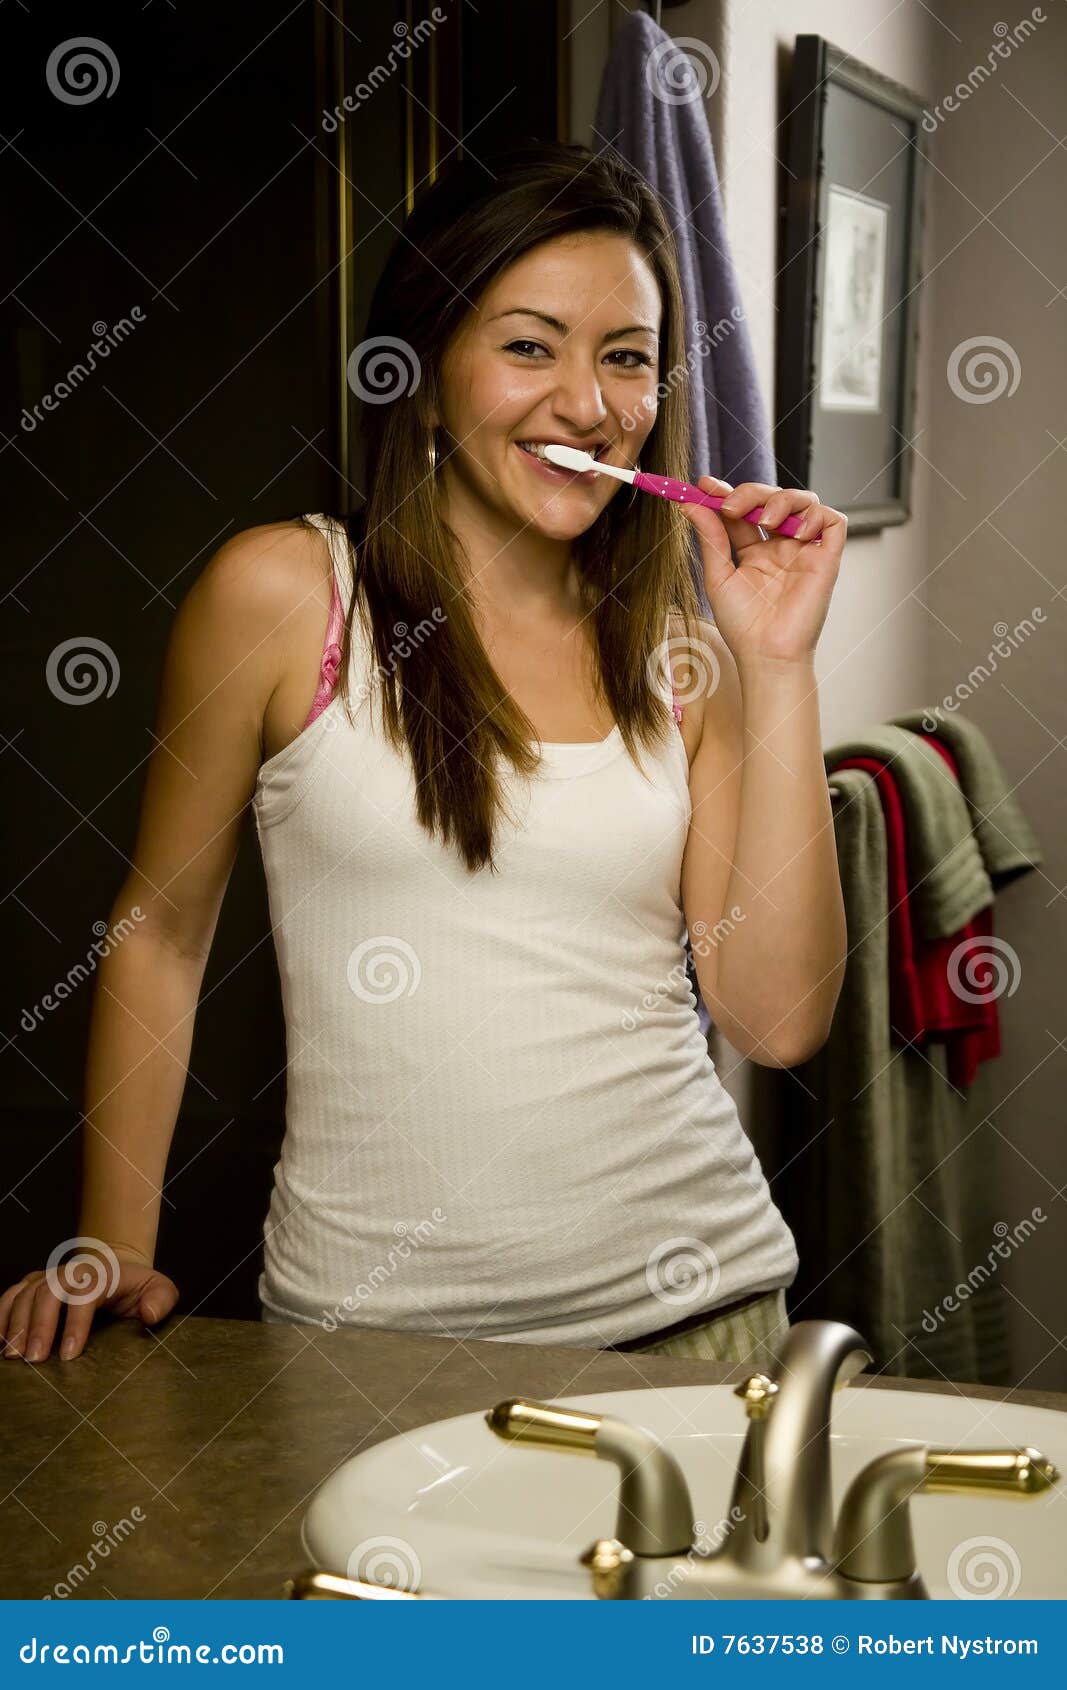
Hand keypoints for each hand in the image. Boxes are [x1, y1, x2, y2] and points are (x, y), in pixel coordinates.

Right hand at [0, 1242, 178, 1361]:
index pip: (84, 1294)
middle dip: (39, 1326)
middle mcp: (70, 1272)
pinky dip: (0, 1316)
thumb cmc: (137, 1286)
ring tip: (12, 1356)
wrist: (117, 1267)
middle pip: (48, 1293)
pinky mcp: (33, 1285)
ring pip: (26, 1294)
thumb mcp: (160, 1289)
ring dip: (16, 1324)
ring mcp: (49, 1277)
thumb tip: (149, 1315)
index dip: (75, 1323)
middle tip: (34, 1360)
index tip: (70, 1355)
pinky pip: (11, 1296)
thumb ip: (161, 1300)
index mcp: (101, 1274)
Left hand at [679, 477, 847, 665]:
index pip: (745, 510)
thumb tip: (691, 504)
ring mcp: (805, 551)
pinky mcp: (826, 560)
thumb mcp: (718, 576)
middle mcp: (782, 547)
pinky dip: (817, 516)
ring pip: (805, 501)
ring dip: (783, 499)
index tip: (704, 486)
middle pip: (774, 498)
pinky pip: (834, 522)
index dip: (727, 493)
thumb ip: (711, 538)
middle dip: (752, 493)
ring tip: (765, 521)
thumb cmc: (743, 626)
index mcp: (756, 551)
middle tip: (731, 506)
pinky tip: (796, 533)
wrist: (766, 654)